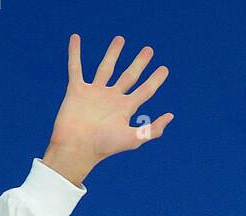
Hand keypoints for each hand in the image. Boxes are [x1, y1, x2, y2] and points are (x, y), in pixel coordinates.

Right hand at [44, 33, 172, 179]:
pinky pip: (75, 67)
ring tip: (120, 39)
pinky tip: (75, 38)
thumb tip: (170, 116)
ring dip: (113, 53)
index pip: (145, 91)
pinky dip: (74, 53)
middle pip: (129, 76)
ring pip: (106, 68)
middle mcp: (111, 99)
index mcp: (124, 109)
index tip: (164, 69)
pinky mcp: (77, 90)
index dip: (155, 80)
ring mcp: (94, 93)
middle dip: (139, 63)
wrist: (76, 148)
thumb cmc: (103, 146)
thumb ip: (152, 129)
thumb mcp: (132, 139)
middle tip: (149, 50)